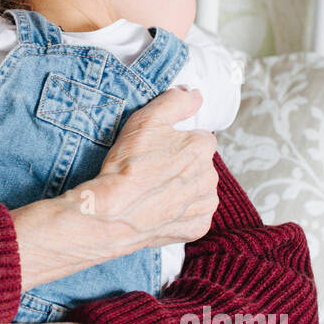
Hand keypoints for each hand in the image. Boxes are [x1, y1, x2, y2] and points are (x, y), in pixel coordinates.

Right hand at [11, 85, 219, 288]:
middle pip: (198, 164)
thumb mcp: (146, 119)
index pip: (198, 137)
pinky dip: (179, 213)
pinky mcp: (196, 229)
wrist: (112, 213)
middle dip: (181, 165)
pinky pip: (193, 215)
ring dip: (182, 189)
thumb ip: (175, 101)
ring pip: (198, 190)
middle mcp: (210, 177)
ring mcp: (204, 205)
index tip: (156, 149)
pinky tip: (159, 208)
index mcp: (203, 147)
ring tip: (153, 190)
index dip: (176, 142)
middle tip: (151, 170)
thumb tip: (195, 94)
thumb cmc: (127, 166)